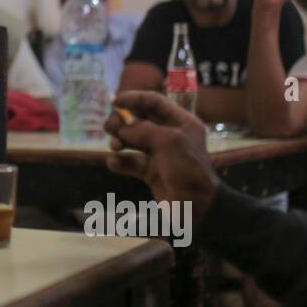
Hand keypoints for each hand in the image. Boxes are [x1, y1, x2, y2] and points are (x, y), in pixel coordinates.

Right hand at [103, 90, 218, 221]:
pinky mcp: (150, 172)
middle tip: (109, 128)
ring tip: (114, 147)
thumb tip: (122, 129)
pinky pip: (130, 162)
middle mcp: (169, 135)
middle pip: (139, 120)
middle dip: (122, 122)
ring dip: (119, 140)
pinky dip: (120, 162)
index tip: (114, 102)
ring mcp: (159, 154)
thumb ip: (143, 130)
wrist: (197, 207)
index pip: (154, 102)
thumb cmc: (188, 169)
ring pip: (132, 140)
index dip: (134, 98)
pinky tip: (114, 163)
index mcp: (180, 122)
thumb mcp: (169, 142)